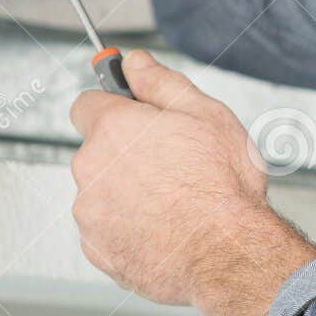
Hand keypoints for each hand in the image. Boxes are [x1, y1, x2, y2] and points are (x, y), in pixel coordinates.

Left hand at [69, 51, 315, 315]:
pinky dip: (129, 228)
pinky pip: (107, 230)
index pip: (87, 104)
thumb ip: (161, 82)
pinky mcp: (98, 250)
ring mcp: (91, 214)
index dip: (114, 107)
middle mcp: (91, 169)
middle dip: (126, 154)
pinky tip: (164, 228)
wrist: (228, 253)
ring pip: (102, 193)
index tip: (133, 115)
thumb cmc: (222, 187)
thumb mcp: (205, 114)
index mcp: (113, 129)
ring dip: (126, 193)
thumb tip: (135, 62)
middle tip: (172, 164)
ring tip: (173, 202)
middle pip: (97, 151)